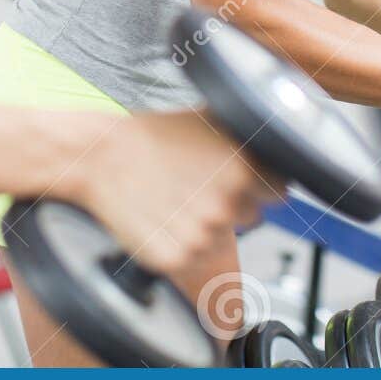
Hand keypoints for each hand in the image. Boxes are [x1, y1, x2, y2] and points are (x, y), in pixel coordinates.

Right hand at [71, 111, 279, 276]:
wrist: (102, 158)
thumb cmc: (152, 138)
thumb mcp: (209, 120)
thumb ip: (249, 135)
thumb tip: (275, 139)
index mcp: (243, 169)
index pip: (278, 193)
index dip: (258, 186)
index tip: (238, 181)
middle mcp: (228, 204)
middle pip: (251, 217)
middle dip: (230, 206)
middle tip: (198, 188)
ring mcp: (204, 235)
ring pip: (222, 239)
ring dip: (206, 227)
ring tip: (176, 201)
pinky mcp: (178, 258)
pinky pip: (193, 258)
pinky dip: (181, 246)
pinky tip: (163, 221)